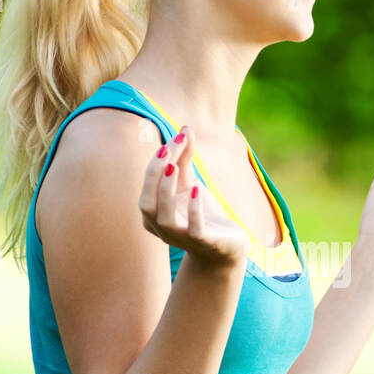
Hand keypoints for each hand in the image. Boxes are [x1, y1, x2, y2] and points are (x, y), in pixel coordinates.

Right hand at [139, 126, 249, 267]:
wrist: (227, 245)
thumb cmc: (203, 214)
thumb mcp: (192, 183)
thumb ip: (186, 158)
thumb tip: (185, 128)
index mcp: (154, 213)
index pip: (148, 186)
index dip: (157, 162)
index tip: (175, 138)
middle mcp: (161, 227)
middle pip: (146, 203)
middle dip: (153, 175)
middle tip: (168, 148)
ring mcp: (181, 238)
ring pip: (162, 217)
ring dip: (166, 191)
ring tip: (175, 167)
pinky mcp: (204, 242)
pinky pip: (194, 229)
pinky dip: (193, 209)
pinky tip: (197, 189)